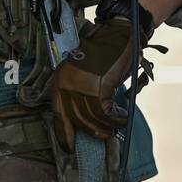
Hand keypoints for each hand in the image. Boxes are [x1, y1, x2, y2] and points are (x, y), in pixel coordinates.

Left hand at [49, 18, 146, 152]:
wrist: (117, 33)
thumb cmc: (103, 53)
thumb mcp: (83, 72)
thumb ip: (79, 92)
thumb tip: (86, 119)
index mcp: (60, 81)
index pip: (59, 115)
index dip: (64, 134)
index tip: (69, 148)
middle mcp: (68, 84)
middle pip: (78, 119)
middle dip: (92, 130)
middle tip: (104, 134)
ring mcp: (83, 86)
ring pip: (93, 117)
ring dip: (106, 126)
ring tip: (116, 126)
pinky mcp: (100, 86)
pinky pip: (107, 112)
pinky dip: (117, 118)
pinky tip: (123, 117)